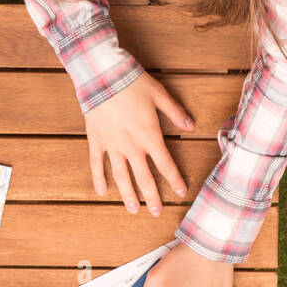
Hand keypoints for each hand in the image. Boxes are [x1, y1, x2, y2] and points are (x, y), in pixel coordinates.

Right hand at [84, 71, 193, 214]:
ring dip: (128, 195)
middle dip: (153, 197)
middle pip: (144, 178)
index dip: (174, 180)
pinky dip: (98, 179)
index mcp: (150, 136)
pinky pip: (97, 164)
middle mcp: (132, 146)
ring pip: (121, 176)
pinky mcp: (96, 140)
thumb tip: (190, 126)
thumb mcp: (160, 94)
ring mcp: (112, 145)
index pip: (166, 165)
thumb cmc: (132, 82)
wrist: (102, 75)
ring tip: (134, 209)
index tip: (181, 192)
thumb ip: (175, 112)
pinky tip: (101, 192)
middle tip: (157, 212)